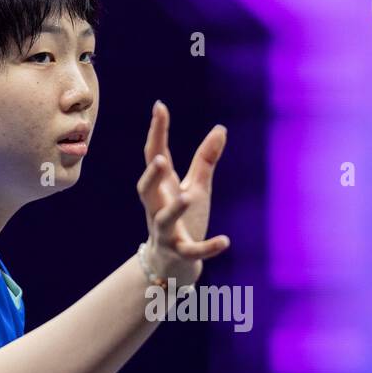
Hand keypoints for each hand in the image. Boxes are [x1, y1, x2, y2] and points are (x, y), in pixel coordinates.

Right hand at [136, 101, 229, 285]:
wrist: (173, 266)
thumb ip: (205, 159)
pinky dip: (207, 248)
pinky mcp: (179, 253)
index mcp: (162, 189)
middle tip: (160, 159)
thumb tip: (221, 127)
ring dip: (174, 209)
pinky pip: (191, 251)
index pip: (154, 156)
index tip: (159, 106)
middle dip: (152, 176)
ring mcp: (166, 233)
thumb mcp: (196, 187)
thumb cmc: (183, 221)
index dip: (156, 132)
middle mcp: (157, 208)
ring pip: (164, 221)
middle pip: (146, 190)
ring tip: (188, 197)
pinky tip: (226, 241)